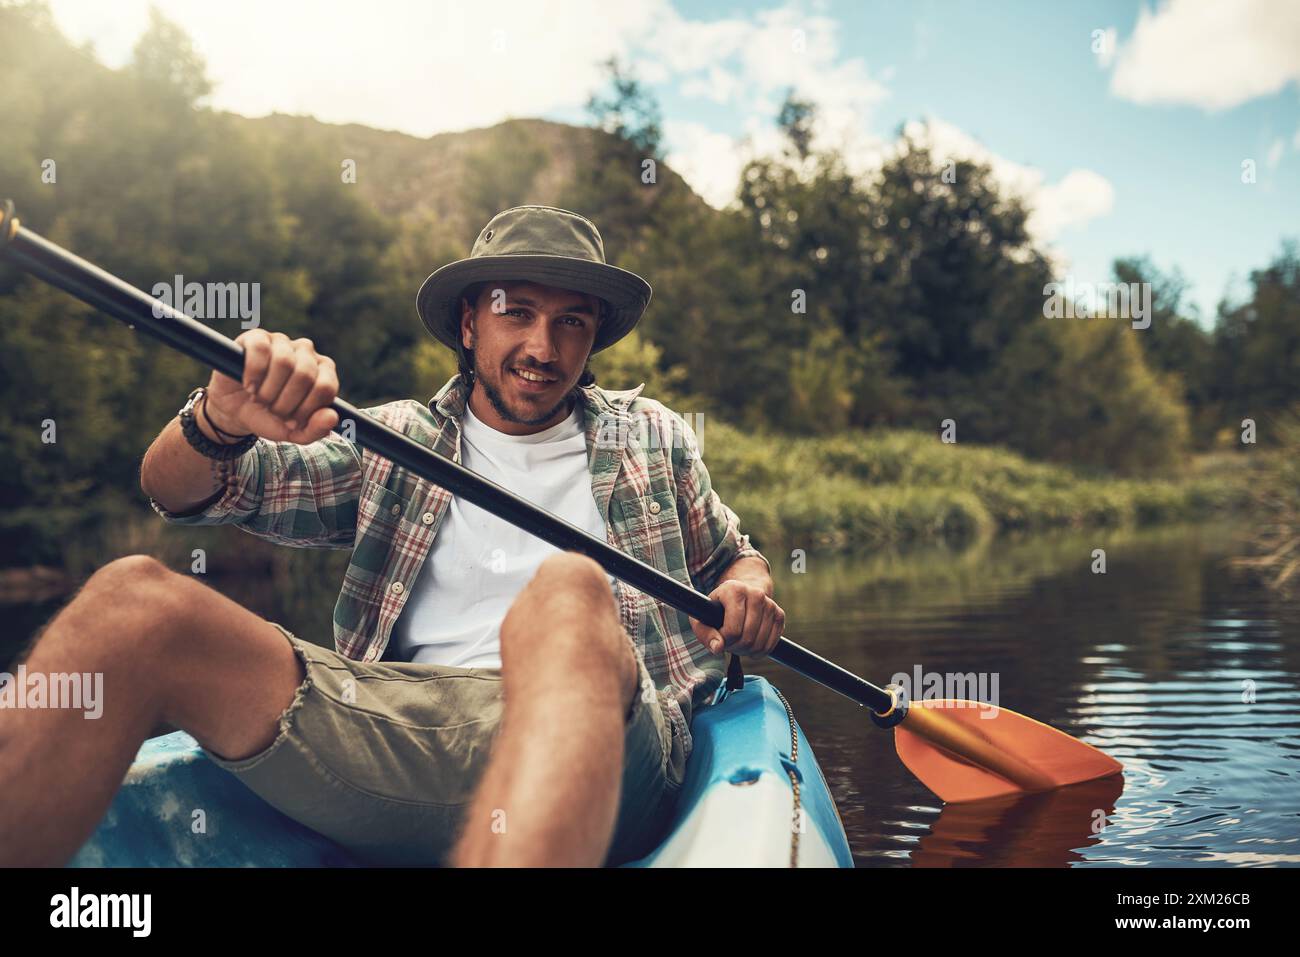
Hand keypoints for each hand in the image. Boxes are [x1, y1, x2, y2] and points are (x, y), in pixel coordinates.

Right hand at [204, 330, 339, 443]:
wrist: (234, 410)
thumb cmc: (269, 417)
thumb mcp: (293, 432)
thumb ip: (316, 429)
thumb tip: (332, 417)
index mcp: (324, 372)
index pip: (325, 387)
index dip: (306, 409)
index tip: (290, 421)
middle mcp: (307, 352)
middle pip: (305, 375)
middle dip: (285, 402)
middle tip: (272, 410)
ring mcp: (283, 342)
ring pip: (283, 361)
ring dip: (268, 390)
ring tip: (259, 398)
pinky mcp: (258, 337)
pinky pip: (261, 349)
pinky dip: (253, 373)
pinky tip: (249, 385)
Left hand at [689, 579, 784, 658]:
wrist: (740, 595)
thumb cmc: (718, 608)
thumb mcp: (702, 617)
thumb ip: (705, 633)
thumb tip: (718, 648)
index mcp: (735, 590)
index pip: (733, 630)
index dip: (724, 641)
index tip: (719, 637)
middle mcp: (756, 594)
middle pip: (747, 638)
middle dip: (735, 647)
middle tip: (728, 643)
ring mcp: (770, 604)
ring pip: (759, 644)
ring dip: (747, 651)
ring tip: (738, 643)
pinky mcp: (779, 615)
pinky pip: (771, 644)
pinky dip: (760, 651)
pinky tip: (750, 646)